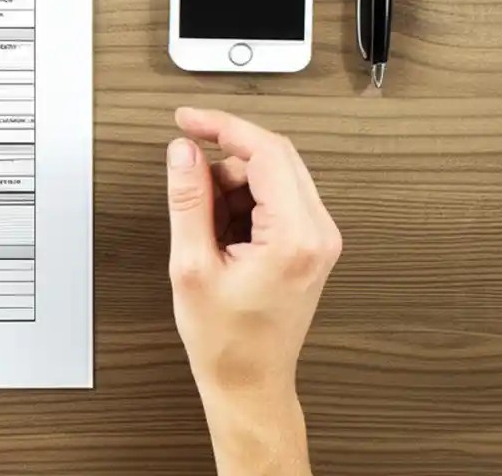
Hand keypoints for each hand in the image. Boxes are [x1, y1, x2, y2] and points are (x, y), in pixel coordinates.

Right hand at [165, 107, 340, 475]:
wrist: (250, 382)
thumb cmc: (226, 341)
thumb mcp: (191, 266)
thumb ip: (187, 201)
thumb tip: (182, 152)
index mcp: (295, 237)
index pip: (266, 152)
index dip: (222, 126)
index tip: (187, 119)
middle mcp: (318, 233)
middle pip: (273, 157)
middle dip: (223, 158)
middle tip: (184, 167)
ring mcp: (319, 238)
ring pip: (272, 175)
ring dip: (231, 185)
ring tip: (204, 231)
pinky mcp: (310, 243)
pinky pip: (275, 197)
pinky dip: (242, 202)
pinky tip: (220, 235)